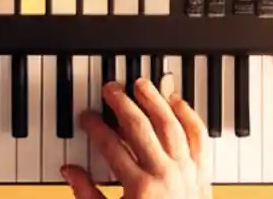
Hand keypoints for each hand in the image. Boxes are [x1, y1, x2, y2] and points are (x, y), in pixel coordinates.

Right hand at [62, 77, 211, 198]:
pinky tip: (177, 102)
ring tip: (141, 85)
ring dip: (156, 101)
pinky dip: (189, 117)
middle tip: (110, 89)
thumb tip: (70, 170)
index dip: (95, 127)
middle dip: (123, 104)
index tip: (87, 117)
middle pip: (141, 127)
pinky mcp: (203, 177)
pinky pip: (198, 139)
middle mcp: (165, 177)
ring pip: (172, 126)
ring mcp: (187, 175)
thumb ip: (87, 195)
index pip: (111, 146)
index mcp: (139, 189)